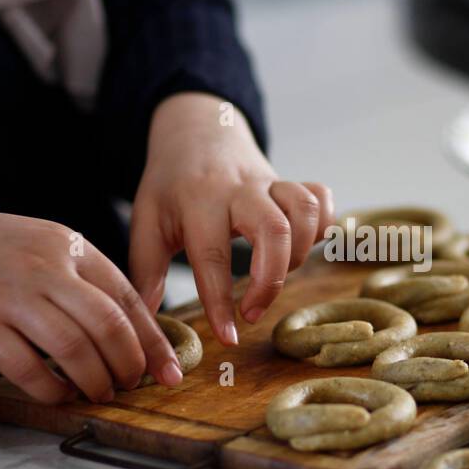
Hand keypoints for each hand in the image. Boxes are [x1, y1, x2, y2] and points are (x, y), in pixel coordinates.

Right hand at [0, 196, 183, 402]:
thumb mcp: (42, 243)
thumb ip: (82, 276)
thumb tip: (131, 325)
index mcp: (69, 246)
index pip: (128, 298)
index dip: (154, 340)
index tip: (170, 369)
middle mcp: (46, 268)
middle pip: (109, 326)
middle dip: (131, 366)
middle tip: (134, 386)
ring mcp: (12, 296)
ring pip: (74, 350)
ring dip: (96, 382)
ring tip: (101, 393)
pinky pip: (28, 368)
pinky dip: (51, 390)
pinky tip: (59, 396)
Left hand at [128, 92, 333, 344]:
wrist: (196, 131)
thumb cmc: (170, 185)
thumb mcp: (147, 221)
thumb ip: (147, 271)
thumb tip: (145, 322)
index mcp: (199, 200)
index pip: (212, 256)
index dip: (221, 302)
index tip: (229, 337)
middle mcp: (239, 189)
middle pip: (274, 230)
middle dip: (271, 280)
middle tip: (253, 312)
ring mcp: (271, 182)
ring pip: (305, 211)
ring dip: (299, 253)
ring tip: (276, 275)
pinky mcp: (292, 182)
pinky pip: (322, 199)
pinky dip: (323, 226)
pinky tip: (303, 246)